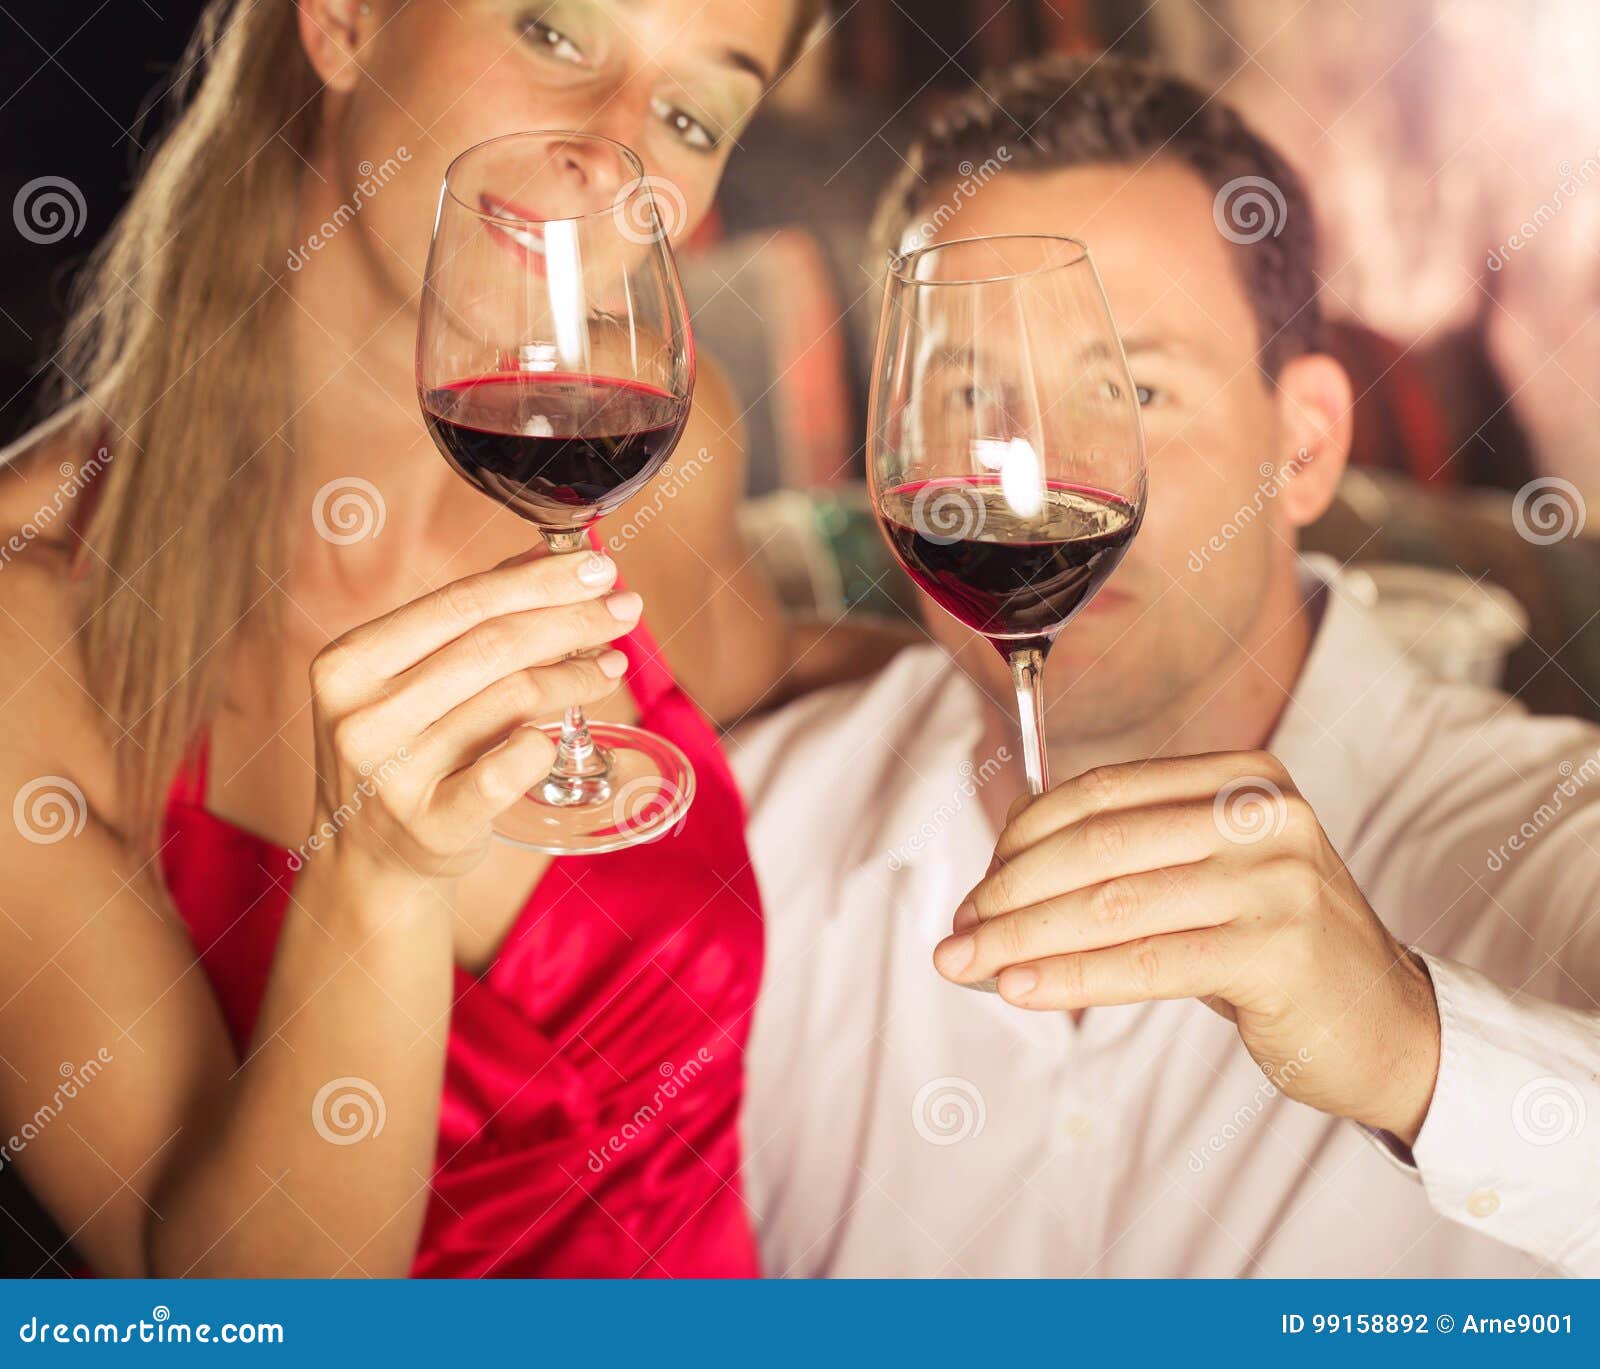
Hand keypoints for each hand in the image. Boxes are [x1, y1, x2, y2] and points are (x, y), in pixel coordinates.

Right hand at [305, 548, 638, 881]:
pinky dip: (543, 745)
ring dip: (576, 676)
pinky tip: (567, 731)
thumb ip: (469, 618)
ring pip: (511, 700)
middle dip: (572, 620)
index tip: (596, 567)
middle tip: (624, 607)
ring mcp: (394, 773)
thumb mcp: (409, 679)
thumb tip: (548, 556)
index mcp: (349, 663)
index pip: (461, 602)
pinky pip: (507, 770)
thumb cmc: (403, 751)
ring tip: (612, 664)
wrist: (371, 857)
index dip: (539, 581)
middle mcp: (362, 715)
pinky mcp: (431, 824)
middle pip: (493, 646)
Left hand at [934, 752, 1440, 1143]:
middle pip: (1098, 844)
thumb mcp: (1204, 878)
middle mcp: (1263, 813)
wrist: (1386, 1025)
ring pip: (1112, 903)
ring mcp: (1277, 877)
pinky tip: (1022, 989)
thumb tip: (997, 878)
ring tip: (968, 964)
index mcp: (1240, 775)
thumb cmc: (1273, 948)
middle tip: (956, 934)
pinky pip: (1146, 962)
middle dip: (1009, 892)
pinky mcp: (1280, 948)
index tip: (974, 888)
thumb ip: (1121, 860)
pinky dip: (1072, 977)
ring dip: (1023, 938)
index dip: (1020, 838)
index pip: (1101, 792)